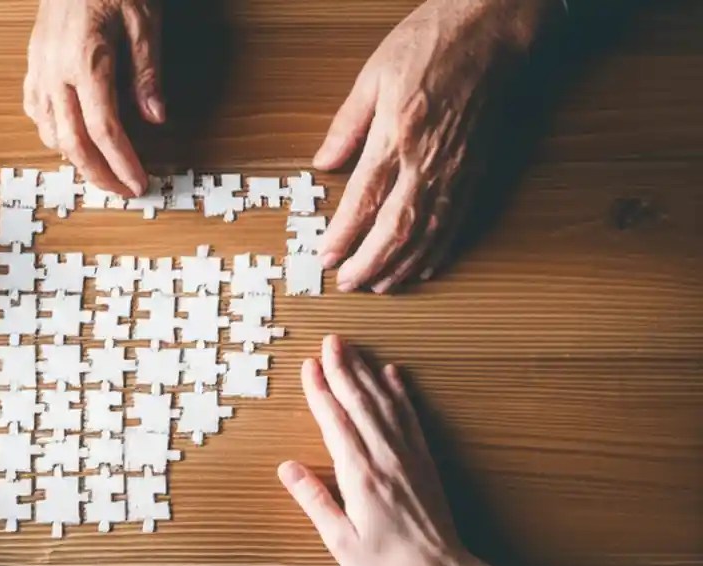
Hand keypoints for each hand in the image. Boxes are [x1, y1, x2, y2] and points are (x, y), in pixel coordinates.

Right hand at [24, 0, 163, 195]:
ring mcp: (38, 66)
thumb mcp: (145, 19)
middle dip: (98, 174)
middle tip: (121, 191)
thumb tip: (155, 117)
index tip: (138, 183)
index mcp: (86, 58)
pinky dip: (50, 131)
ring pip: (47, 130)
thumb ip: (148, 72)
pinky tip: (67, 137)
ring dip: (73, 157)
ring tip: (100, 169)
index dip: (122, 163)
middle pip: (72, 141)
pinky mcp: (32, 60)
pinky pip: (34, 108)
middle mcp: (55, 68)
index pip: (104, 129)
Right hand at [278, 335, 485, 565]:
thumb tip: (286, 467)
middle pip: (359, 403)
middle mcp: (385, 458)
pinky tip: (393, 375)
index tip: (308, 365)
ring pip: (384, 404)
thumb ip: (314, 500)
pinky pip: (411, 418)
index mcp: (360, 476)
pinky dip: (400, 393)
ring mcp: (408, 457)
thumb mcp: (341, 542)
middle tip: (329, 341)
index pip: (335, 422)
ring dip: (366, 373)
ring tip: (351, 350)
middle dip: (342, 369)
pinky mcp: (425, 462)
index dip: (320, 391)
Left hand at [314, 0, 554, 292]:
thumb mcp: (372, 76)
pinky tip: (423, 266)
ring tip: (380, 285)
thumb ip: (346, 125)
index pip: (364, 200)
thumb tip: (323, 162)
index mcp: (397, 135)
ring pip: (428, 233)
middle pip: (396, 228)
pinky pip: (457, 221)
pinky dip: (438, 250)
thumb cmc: (431, 44)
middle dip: (370, 263)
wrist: (491, 31)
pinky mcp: (479, 170)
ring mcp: (457, 169)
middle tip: (349, 283)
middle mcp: (428, 160)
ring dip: (402, 266)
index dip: (344, 236)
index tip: (327, 258)